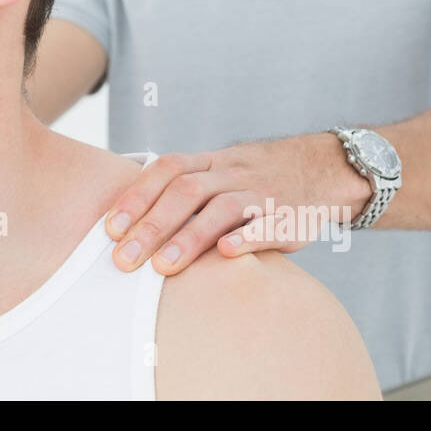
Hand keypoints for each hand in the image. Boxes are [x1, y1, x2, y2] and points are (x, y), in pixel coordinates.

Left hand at [104, 134, 371, 273]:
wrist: (321, 170)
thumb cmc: (249, 183)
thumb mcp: (216, 174)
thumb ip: (176, 192)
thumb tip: (123, 224)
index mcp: (209, 162)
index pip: (166, 170)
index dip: (137, 197)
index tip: (109, 229)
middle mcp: (232, 172)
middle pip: (186, 192)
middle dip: (151, 226)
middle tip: (124, 260)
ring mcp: (261, 192)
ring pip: (222, 207)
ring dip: (189, 237)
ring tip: (162, 268)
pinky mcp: (289, 215)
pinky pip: (267, 224)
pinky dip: (247, 237)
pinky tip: (225, 254)